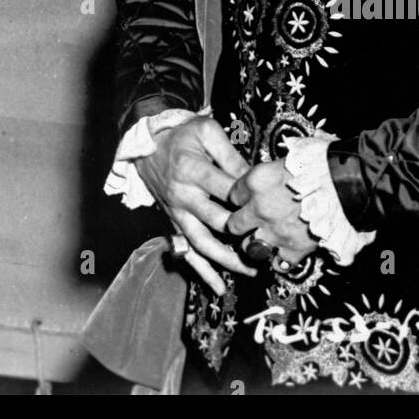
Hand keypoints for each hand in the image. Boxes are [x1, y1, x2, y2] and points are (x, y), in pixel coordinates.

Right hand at [136, 116, 257, 295]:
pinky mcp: (174, 223)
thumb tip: (254, 179)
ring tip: (251, 270)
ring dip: (227, 260)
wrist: (148, 145)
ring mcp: (177, 213)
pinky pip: (187, 252)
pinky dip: (202, 271)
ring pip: (203, 243)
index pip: (227, 189)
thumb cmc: (182, 135)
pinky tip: (219, 287)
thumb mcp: (207, 131)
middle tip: (270, 241)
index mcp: (192, 170)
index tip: (269, 204)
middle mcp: (183, 195)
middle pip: (218, 221)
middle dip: (245, 233)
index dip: (250, 198)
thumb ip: (230, 155)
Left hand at [226, 159, 317, 265]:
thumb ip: (271, 170)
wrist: (346, 182)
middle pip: (233, 224)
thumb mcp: (287, 156)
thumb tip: (269, 174)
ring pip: (248, 247)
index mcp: (256, 181)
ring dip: (254, 244)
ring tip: (262, 239)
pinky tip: (282, 252)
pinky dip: (279, 260)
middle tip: (247, 222)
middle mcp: (260, 208)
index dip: (239, 197)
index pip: (232, 194)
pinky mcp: (294, 248)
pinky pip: (277, 263)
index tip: (244, 198)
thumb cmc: (321, 163)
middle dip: (239, 223)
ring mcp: (275, 231)